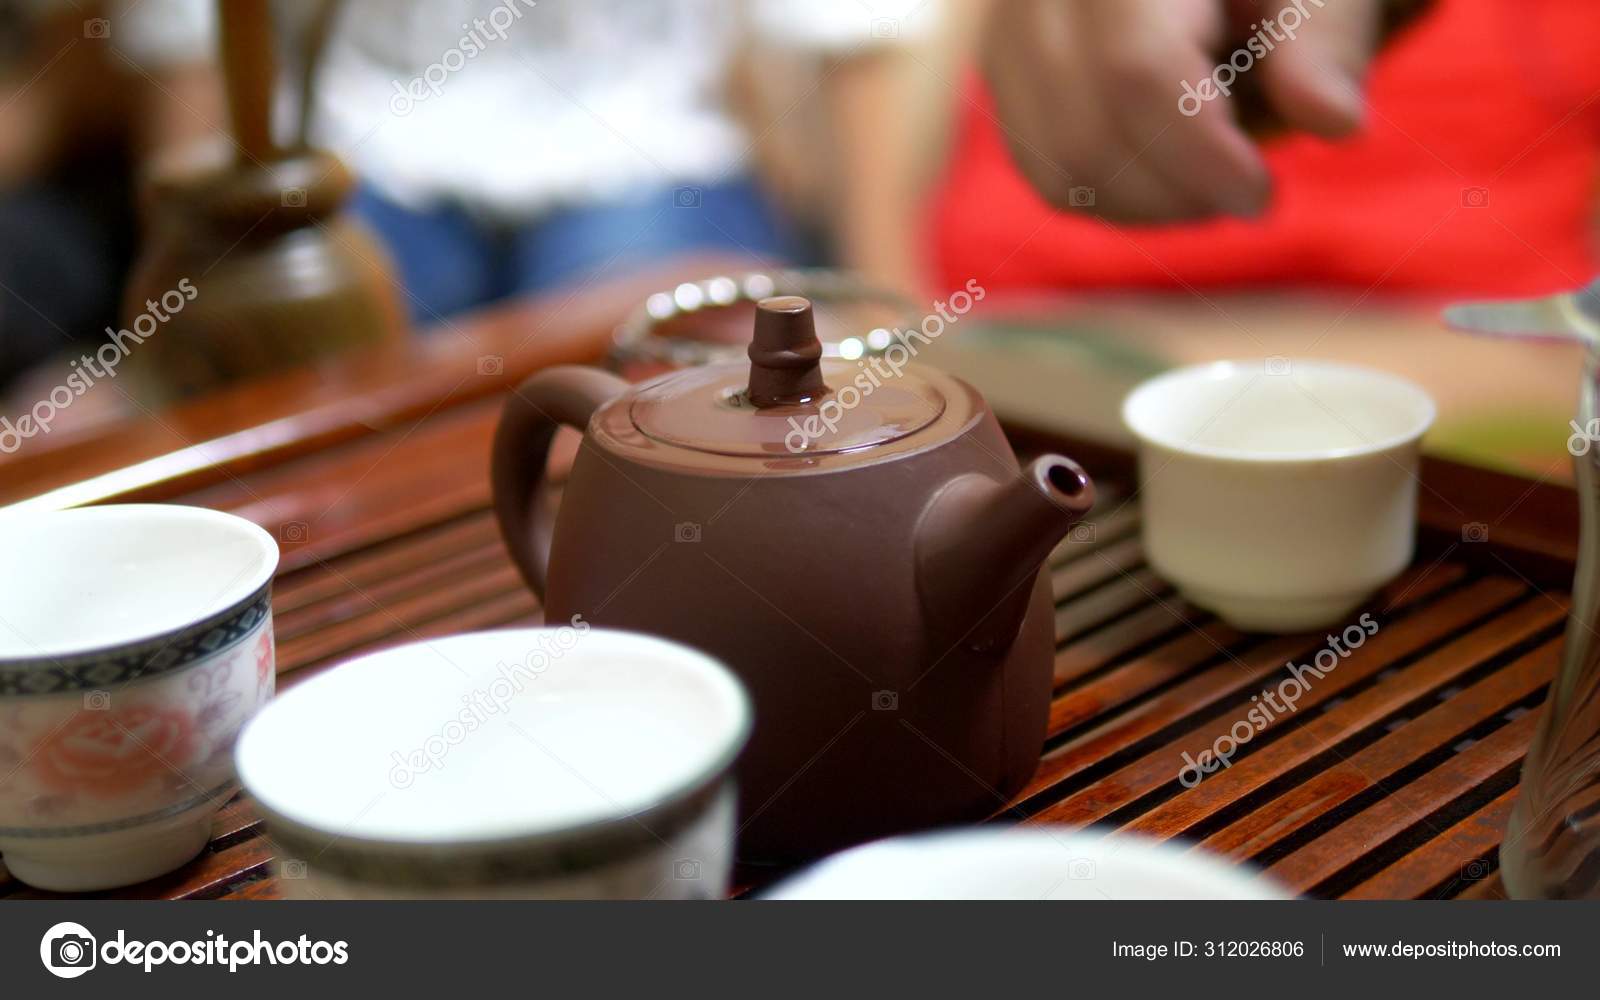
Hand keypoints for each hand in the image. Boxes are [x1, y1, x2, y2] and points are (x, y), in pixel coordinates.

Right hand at [980, 0, 1379, 222]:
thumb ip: (1323, 45)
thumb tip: (1337, 123)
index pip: (1136, 75)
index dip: (1201, 156)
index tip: (1261, 193)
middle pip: (1086, 137)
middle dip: (1176, 193)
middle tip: (1244, 193)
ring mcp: (1007, 34)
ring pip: (1057, 168)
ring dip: (1147, 205)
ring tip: (1208, 180)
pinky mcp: (1002, 74)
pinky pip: (1043, 169)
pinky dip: (1112, 195)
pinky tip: (1165, 172)